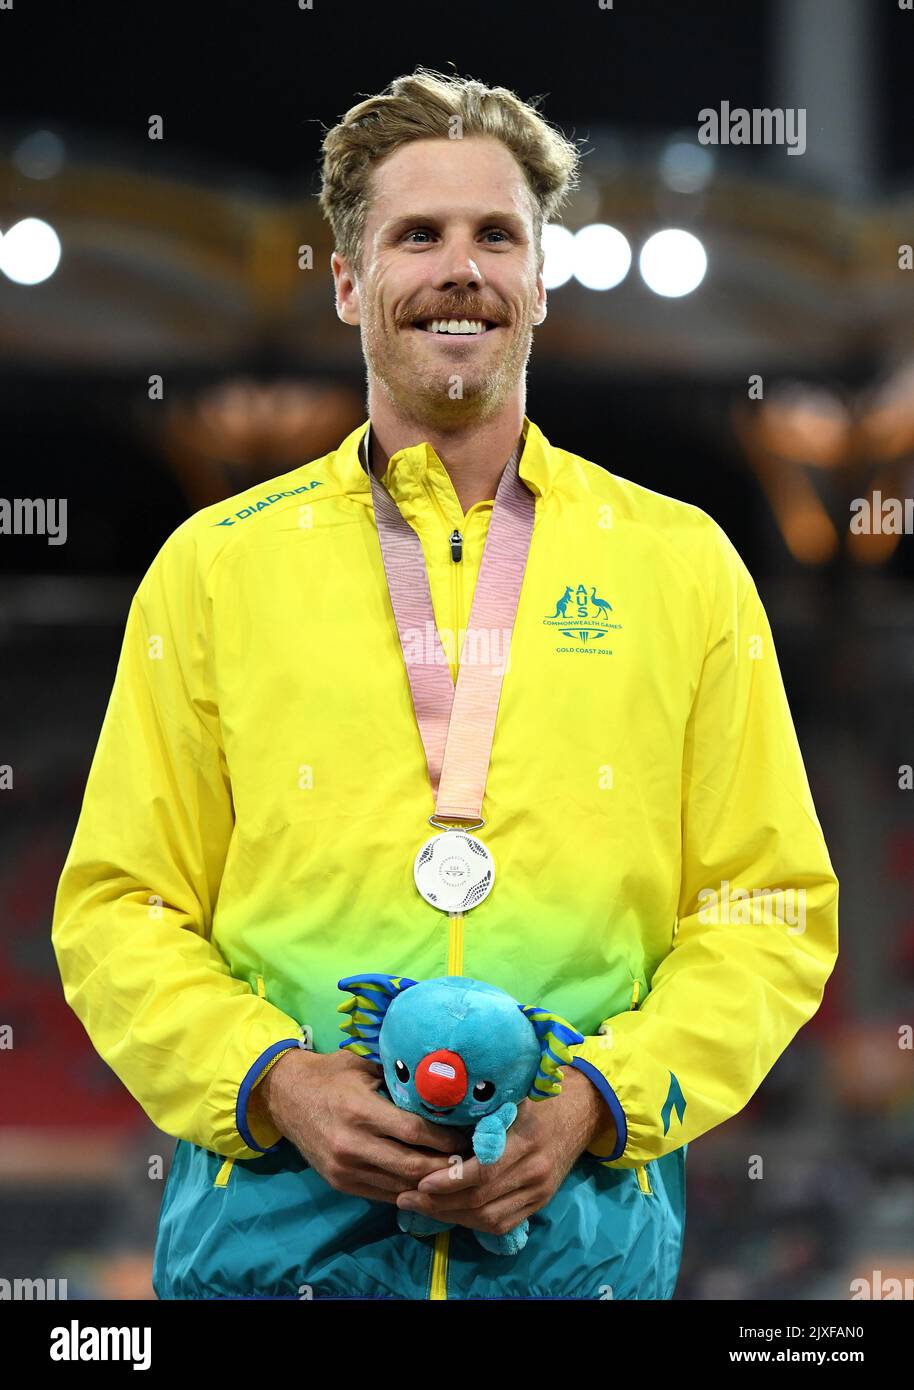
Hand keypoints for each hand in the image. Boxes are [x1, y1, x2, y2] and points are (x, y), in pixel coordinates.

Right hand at [250, 1049, 473, 1204]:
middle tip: (473, 1161)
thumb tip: (444, 1090)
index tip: (471, 1137)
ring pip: (401, 1185)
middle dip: (447, 1166)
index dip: (446, 1139)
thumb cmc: (331, 1075)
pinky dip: (410, 1191)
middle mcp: (352, 1145)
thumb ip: (398, 1083)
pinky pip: (384, 1194)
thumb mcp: (365, 1069)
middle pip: (412, 1165)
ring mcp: (345, 1168)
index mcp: (361, 1111)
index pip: (414, 1132)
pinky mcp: (340, 1183)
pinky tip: (430, 1185)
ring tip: (458, 1176)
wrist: (285, 1096)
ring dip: (432, 1184)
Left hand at [395, 1066, 612, 1238]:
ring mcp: (539, 1192)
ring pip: (489, 1218)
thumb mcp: (512, 1095)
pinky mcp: (540, 1204)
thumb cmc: (538, 1098)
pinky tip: (448, 1214)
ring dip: (451, 1217)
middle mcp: (534, 1171)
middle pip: (481, 1199)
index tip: (420, 1181)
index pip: (483, 1171)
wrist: (582, 1113)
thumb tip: (434, 1109)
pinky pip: (502, 1224)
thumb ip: (481, 1109)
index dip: (450, 1180)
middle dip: (439, 1202)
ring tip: (419, 1207)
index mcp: (525, 1140)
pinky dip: (472, 1223)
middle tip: (405, 1197)